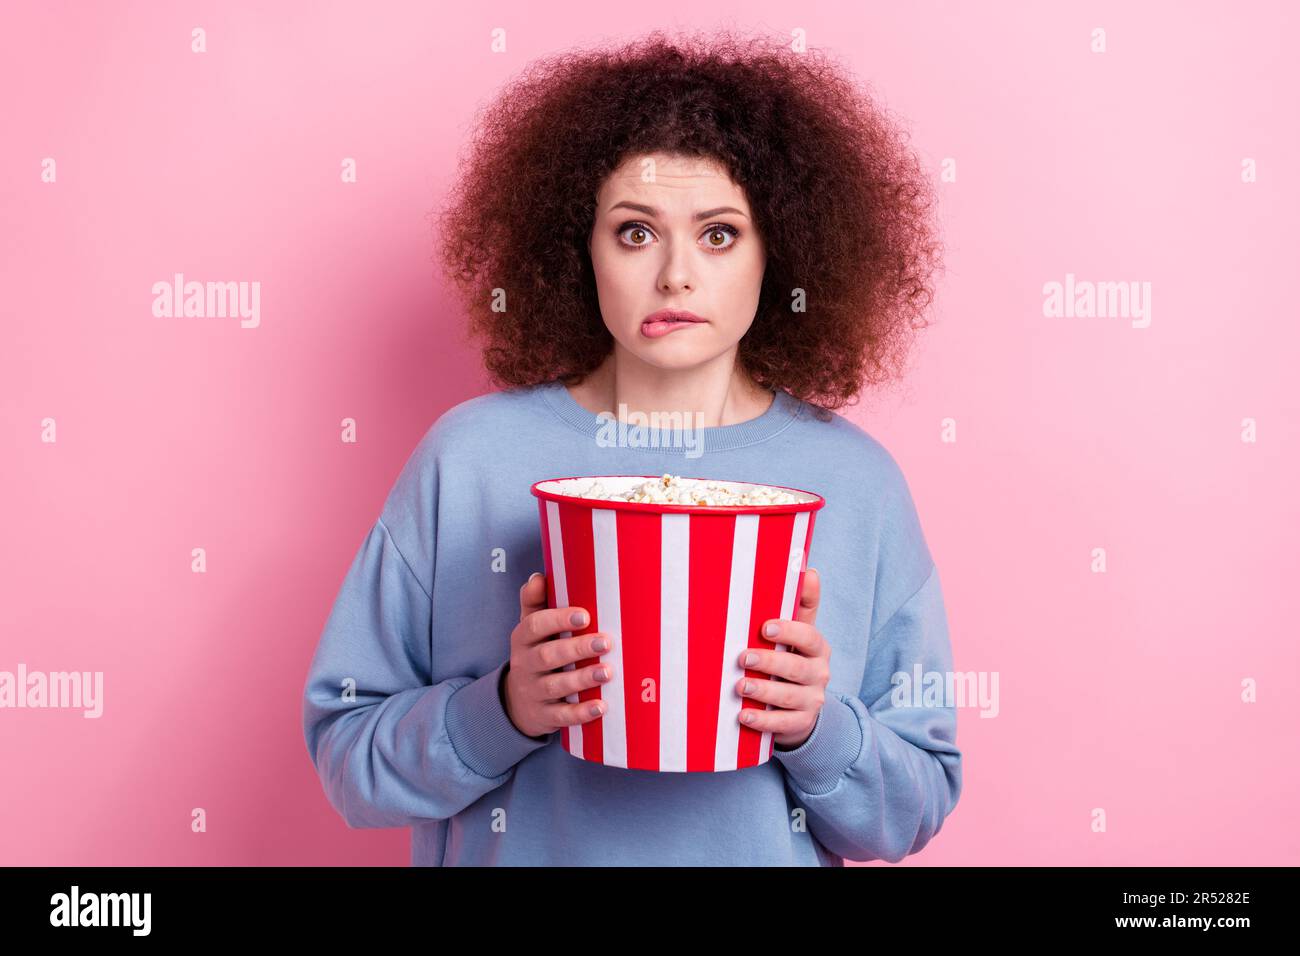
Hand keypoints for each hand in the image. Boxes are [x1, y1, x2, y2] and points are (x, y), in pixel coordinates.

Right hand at [502, 571, 616, 738]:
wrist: (516, 703)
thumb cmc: (535, 654)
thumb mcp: (529, 629)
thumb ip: (534, 603)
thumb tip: (538, 576)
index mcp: (523, 639)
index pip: (535, 626)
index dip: (558, 620)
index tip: (585, 615)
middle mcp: (525, 665)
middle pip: (548, 656)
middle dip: (577, 649)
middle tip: (606, 642)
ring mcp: (533, 692)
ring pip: (555, 686)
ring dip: (582, 679)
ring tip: (608, 672)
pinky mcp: (544, 717)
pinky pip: (561, 716)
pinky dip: (581, 713)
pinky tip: (601, 707)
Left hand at [734, 567, 829, 749]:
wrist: (799, 706)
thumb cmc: (792, 659)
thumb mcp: (798, 633)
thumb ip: (801, 604)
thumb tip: (808, 568)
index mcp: (817, 648)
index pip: (809, 637)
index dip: (789, 631)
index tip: (765, 627)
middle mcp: (818, 673)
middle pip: (797, 668)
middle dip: (770, 663)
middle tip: (743, 658)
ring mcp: (811, 700)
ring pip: (789, 697)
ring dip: (763, 691)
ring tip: (739, 686)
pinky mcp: (800, 723)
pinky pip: (783, 724)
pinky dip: (763, 721)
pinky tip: (743, 716)